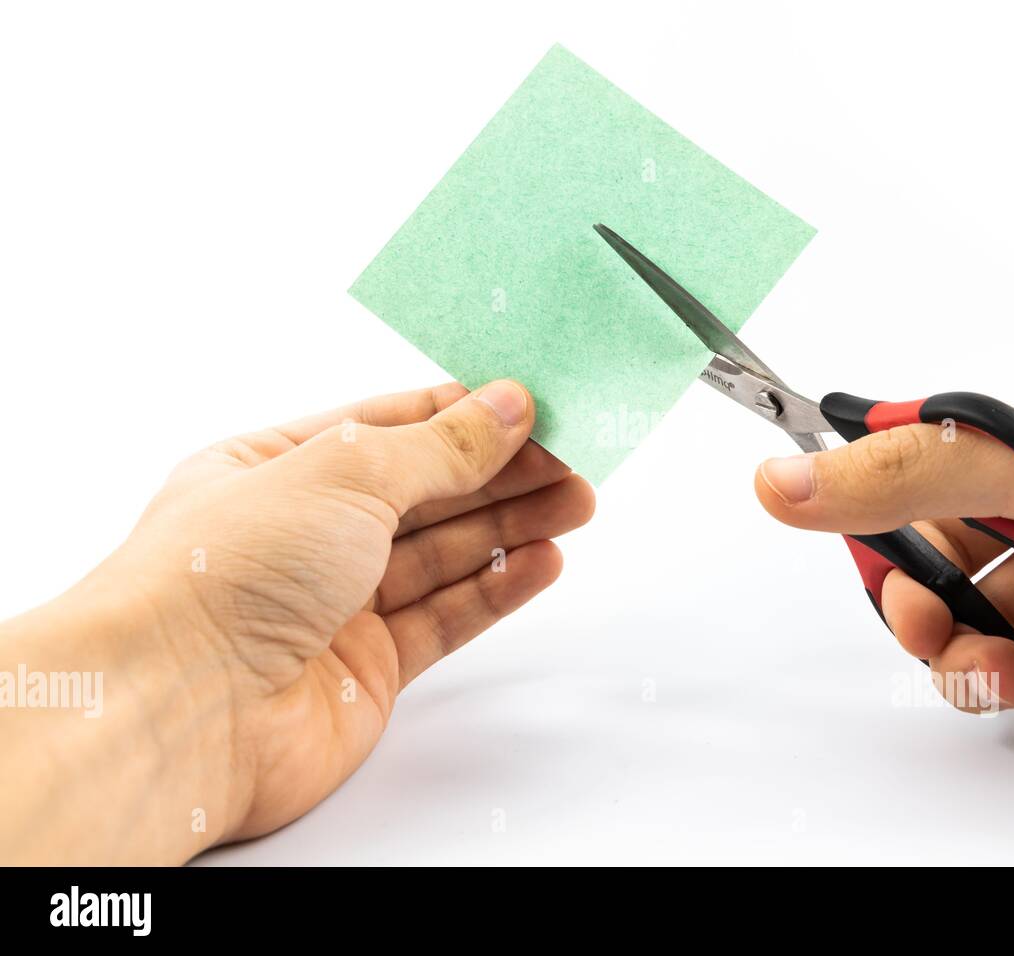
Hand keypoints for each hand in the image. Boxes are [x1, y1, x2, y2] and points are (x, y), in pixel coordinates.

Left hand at [0, 381, 592, 862]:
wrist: (179, 710)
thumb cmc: (225, 572)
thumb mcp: (344, 472)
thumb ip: (439, 446)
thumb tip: (508, 407)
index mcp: (275, 468)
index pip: (388, 427)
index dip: (464, 415)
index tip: (534, 407)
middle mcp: (305, 535)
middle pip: (426, 491)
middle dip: (502, 471)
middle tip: (575, 457)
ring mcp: (336, 605)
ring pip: (444, 554)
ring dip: (513, 525)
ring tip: (577, 502)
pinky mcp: (367, 669)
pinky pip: (446, 617)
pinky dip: (497, 589)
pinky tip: (542, 560)